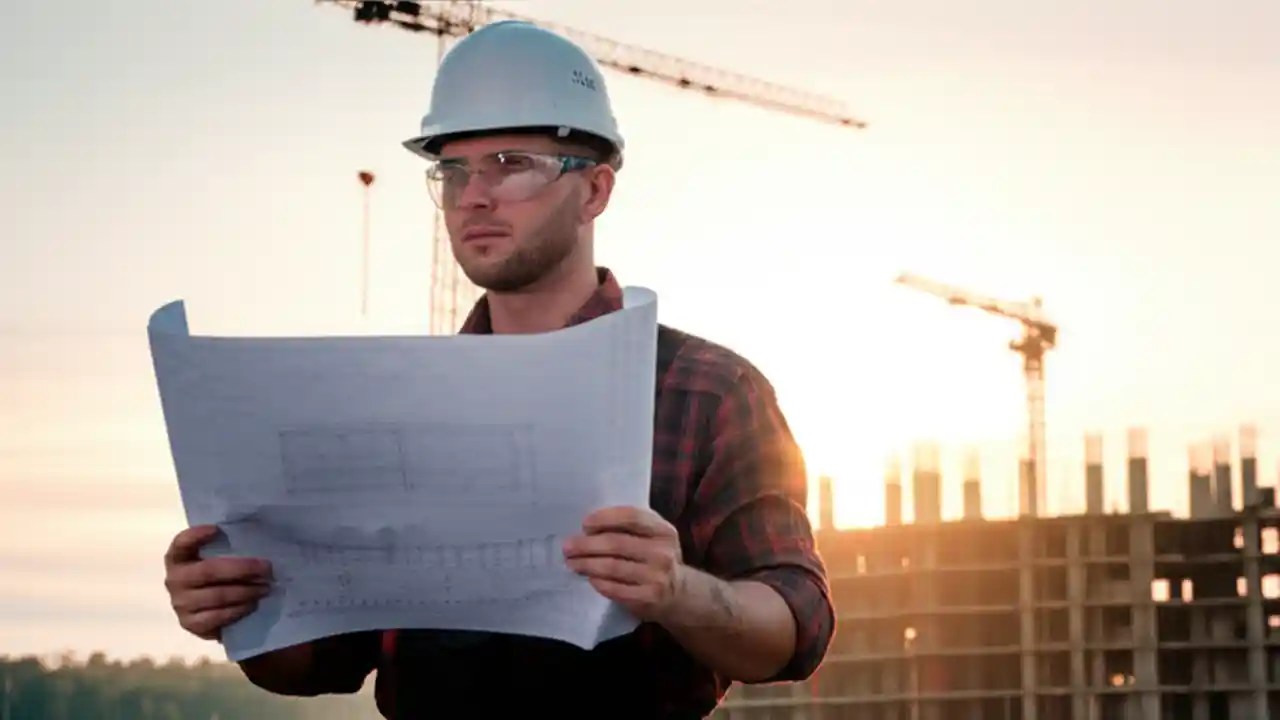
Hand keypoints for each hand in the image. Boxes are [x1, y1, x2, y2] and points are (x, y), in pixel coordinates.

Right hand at [163, 525, 272, 640]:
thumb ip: (226, 546)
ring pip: (217, 596)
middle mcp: (174, 580)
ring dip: (246, 591)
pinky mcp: (190, 624)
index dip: (196, 536)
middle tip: (267, 568)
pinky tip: (252, 604)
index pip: (181, 544)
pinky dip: (238, 610)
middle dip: (242, 569)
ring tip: (266, 587)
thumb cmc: (219, 576)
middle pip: (209, 571)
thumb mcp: (217, 557)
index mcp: (178, 558)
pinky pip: (217, 616)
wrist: (210, 611)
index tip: (216, 529)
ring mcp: (180, 604)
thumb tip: (256, 534)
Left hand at [562, 506, 685, 622]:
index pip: (631, 517)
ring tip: (572, 562)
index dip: (605, 518)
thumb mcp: (653, 536)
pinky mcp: (647, 598)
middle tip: (567, 547)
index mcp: (663, 530)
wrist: (679, 593)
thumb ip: (630, 527)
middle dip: (586, 545)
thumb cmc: (656, 557)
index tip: (585, 524)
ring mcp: (656, 577)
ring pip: (612, 567)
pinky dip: (598, 582)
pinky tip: (589, 578)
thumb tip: (588, 528)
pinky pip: (614, 589)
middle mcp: (662, 552)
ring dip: (586, 564)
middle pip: (616, 543)